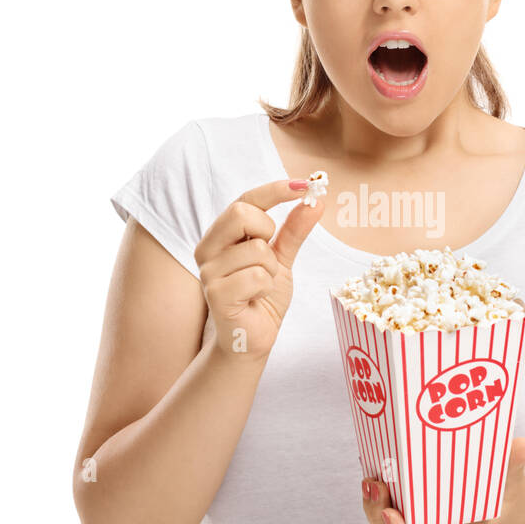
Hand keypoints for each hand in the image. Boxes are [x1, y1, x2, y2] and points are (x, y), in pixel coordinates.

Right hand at [193, 178, 322, 359]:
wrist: (253, 339)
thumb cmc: (262, 297)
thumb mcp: (282, 259)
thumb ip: (294, 230)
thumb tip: (316, 200)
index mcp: (222, 235)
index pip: (245, 200)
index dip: (275, 190)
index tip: (304, 185)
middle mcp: (208, 249)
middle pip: (242, 213)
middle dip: (268, 232)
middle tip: (270, 256)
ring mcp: (209, 272)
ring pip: (257, 250)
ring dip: (271, 269)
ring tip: (260, 286)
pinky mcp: (216, 295)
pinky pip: (257, 276)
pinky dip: (266, 288)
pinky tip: (255, 300)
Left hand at [361, 437, 524, 523]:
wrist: (517, 513)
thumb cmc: (514, 500)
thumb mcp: (516, 483)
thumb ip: (514, 465)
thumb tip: (521, 445)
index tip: (388, 511)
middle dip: (378, 514)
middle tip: (372, 483)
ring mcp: (429, 522)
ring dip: (374, 507)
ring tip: (369, 481)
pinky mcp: (423, 509)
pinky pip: (396, 510)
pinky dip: (383, 497)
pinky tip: (378, 473)